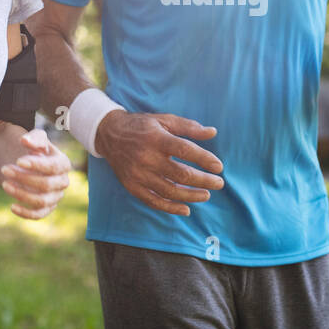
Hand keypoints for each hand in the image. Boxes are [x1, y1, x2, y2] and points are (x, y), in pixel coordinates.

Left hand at [0, 128, 71, 219]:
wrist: (27, 163)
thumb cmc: (33, 149)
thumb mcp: (34, 139)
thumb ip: (33, 138)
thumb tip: (26, 141)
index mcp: (63, 163)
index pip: (53, 167)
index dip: (37, 165)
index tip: (18, 161)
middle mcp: (63, 181)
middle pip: (47, 185)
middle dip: (24, 178)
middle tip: (5, 169)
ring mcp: (55, 196)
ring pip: (42, 201)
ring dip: (22, 194)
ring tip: (4, 184)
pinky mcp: (46, 208)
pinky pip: (39, 215)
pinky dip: (26, 213)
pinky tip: (12, 206)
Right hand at [95, 111, 223, 216]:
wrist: (109, 134)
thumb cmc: (142, 126)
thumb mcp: (164, 119)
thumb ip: (188, 127)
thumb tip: (213, 132)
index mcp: (156, 138)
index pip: (184, 150)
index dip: (204, 159)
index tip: (219, 166)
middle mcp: (146, 157)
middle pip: (180, 174)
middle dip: (203, 180)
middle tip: (219, 183)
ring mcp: (138, 174)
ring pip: (169, 191)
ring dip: (191, 195)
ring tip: (206, 195)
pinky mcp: (131, 186)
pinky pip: (153, 201)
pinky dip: (170, 208)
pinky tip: (186, 209)